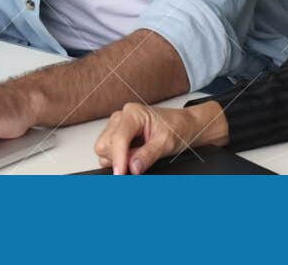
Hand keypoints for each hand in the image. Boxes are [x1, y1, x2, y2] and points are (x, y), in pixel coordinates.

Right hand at [94, 102, 225, 174]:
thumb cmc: (177, 127)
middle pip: (105, 144)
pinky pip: (108, 149)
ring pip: (103, 148)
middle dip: (117, 159)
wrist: (184, 125)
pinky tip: (133, 155)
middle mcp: (122, 117)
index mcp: (133, 113)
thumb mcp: (166, 143)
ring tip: (138, 157)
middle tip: (137, 164)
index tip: (121, 174)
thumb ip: (148, 155)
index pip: (118, 138)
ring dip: (117, 159)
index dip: (118, 159)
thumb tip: (132, 168)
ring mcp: (118, 125)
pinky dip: (118, 158)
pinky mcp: (117, 133)